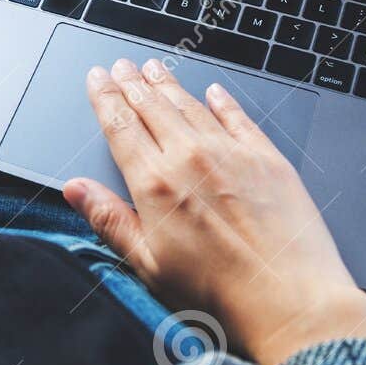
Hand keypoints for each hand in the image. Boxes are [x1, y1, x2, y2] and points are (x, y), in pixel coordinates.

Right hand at [62, 58, 365, 364]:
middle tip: (121, 65)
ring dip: (168, 84)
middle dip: (132, 83)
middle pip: (153, 107)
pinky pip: (238, 118)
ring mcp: (232, 153)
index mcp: (156, 184)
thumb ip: (110, 220)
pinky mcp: (267, 159)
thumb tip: (76, 190)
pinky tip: (215, 92)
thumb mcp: (148, 264)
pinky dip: (223, 101)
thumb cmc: (219, 294)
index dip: (105, 98)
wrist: (289, 299)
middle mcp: (192, 158)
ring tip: (154, 68)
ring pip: (191, 105)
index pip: (121, 126)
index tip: (96, 79)